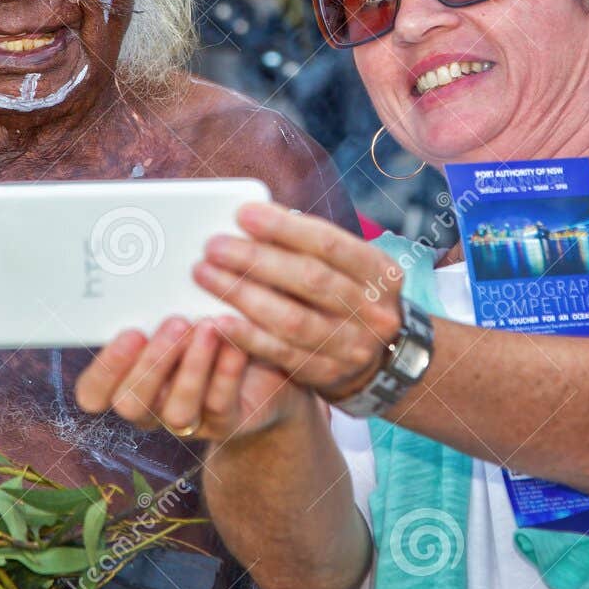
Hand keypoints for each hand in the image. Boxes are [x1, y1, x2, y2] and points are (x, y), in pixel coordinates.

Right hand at [74, 316, 304, 444]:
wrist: (267, 360)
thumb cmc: (209, 322)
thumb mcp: (181, 308)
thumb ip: (156, 299)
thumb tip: (142, 250)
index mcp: (128, 379)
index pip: (93, 393)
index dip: (105, 369)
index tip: (131, 332)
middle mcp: (151, 406)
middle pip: (131, 404)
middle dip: (152, 363)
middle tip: (176, 322)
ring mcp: (188, 421)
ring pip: (177, 411)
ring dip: (192, 367)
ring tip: (210, 327)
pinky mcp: (225, 424)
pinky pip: (219, 406)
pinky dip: (226, 373)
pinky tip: (236, 344)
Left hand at [194, 202, 406, 401]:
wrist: (382, 362)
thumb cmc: (349, 297)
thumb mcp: (350, 268)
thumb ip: (311, 247)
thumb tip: (252, 220)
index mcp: (379, 272)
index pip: (329, 243)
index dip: (284, 227)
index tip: (243, 214)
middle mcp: (372, 310)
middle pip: (309, 279)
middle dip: (256, 259)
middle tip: (214, 246)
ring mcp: (352, 346)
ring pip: (292, 319)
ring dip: (243, 295)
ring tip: (205, 275)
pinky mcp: (328, 375)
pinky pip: (282, 354)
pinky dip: (247, 336)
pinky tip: (218, 320)